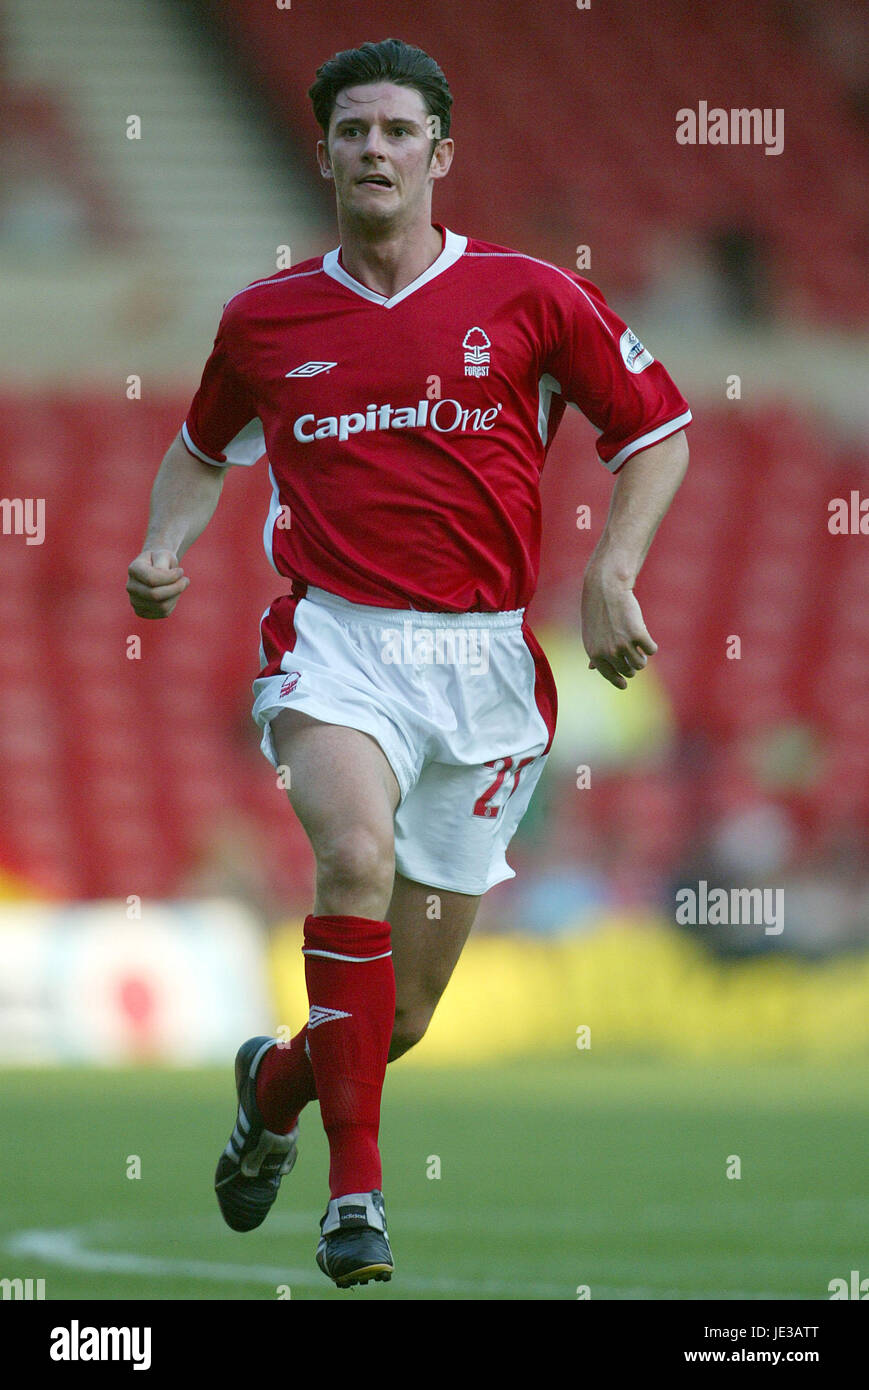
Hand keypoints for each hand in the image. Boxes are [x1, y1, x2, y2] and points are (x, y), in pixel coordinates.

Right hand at [126, 548, 189, 618]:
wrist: (156, 569)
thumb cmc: (162, 560)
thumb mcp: (164, 555)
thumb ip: (163, 562)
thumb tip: (165, 575)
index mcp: (133, 569)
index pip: (152, 579)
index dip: (171, 577)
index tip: (181, 571)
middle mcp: (130, 587)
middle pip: (155, 595)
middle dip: (176, 588)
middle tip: (185, 580)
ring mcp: (134, 601)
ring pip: (161, 606)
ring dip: (176, 595)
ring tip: (181, 585)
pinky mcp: (142, 612)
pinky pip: (164, 613)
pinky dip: (173, 603)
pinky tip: (173, 594)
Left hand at [581, 563, 656, 689]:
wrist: (607, 589)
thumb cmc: (598, 610)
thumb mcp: (591, 634)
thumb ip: (594, 653)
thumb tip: (592, 669)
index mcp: (595, 654)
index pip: (609, 675)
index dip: (618, 681)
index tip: (624, 685)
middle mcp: (608, 652)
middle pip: (629, 670)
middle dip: (633, 665)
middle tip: (635, 655)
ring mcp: (624, 644)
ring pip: (641, 663)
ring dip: (643, 657)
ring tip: (640, 647)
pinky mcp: (638, 634)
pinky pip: (651, 650)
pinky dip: (651, 646)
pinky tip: (647, 638)